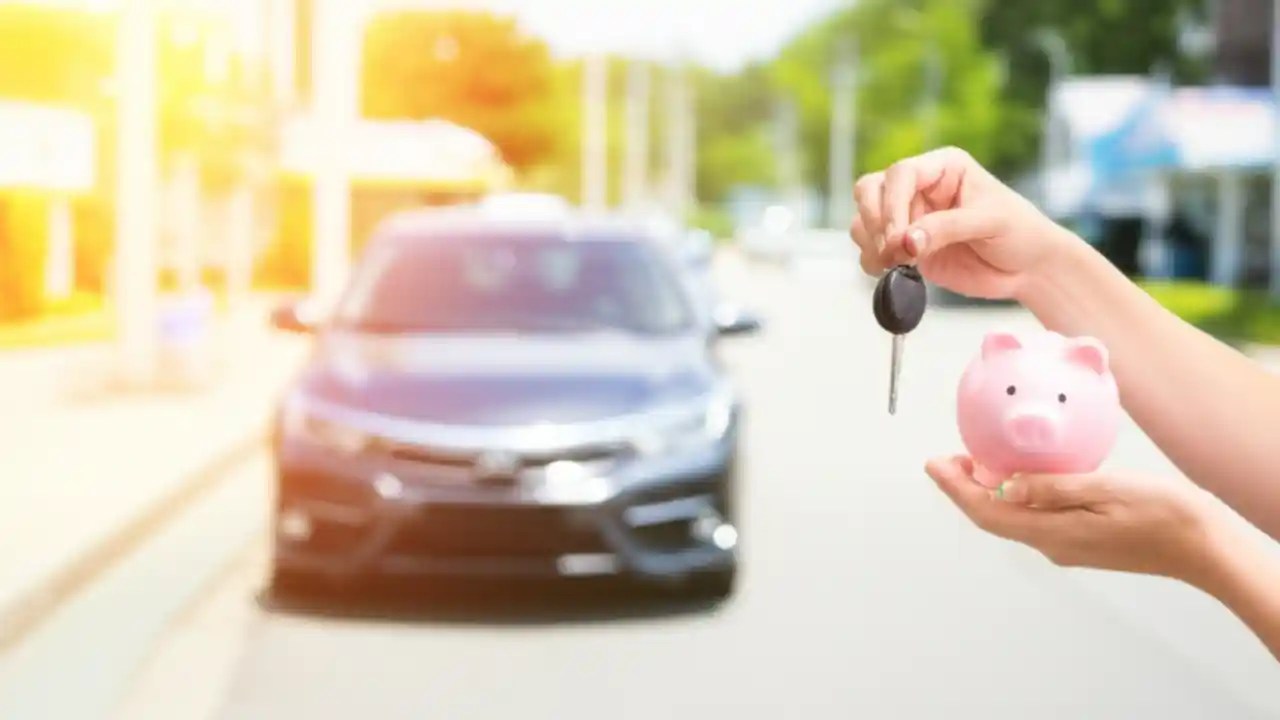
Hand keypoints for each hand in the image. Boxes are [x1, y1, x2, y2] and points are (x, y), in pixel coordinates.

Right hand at [850, 147, 1077, 298]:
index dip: (893, 204)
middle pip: (870, 191)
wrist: (1028, 269)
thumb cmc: (1019, 233)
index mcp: (942, 168)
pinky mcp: (905, 247)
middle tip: (893, 251)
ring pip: (865, 220)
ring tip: (896, 264)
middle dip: (876, 222)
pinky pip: (871, 249)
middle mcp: (920, 189)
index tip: (900, 238)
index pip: (900, 174)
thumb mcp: (989, 222)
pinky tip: (893, 271)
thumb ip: (946, 228)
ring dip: (871, 243)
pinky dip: (873, 261)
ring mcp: (909, 218)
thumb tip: (906, 241)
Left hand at [924, 455, 1225, 583]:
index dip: (955, 488)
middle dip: (965, 488)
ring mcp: (1066, 545)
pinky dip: (1017, 495)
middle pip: (993, 516)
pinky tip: (1022, 476)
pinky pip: (1036, 517)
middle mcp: (1052, 545)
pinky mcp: (1080, 541)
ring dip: (990, 491)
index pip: (986, 512)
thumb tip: (1006, 486)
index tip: (933, 463)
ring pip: (1013, 517)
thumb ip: (1053, 488)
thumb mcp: (1106, 489)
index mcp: (1052, 533)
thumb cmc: (1162, 513)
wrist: (1202, 547)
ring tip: (978, 461)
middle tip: (949, 457)